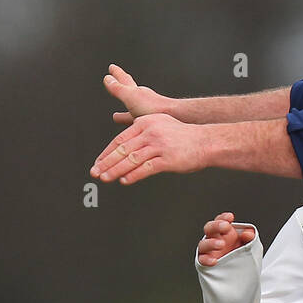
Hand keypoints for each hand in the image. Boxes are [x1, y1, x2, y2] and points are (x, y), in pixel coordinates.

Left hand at [90, 113, 207, 183]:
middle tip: (95, 172)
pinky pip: (146, 169)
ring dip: (115, 170)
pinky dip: (133, 175)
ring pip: (131, 160)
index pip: (120, 139)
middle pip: (122, 149)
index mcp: (146, 122)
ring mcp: (159, 145)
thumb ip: (142, 131)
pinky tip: (125, 180)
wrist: (207, 141)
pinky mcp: (168, 159)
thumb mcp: (161, 124)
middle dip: (106, 163)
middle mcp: (151, 132)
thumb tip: (123, 144)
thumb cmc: (184, 136)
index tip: (98, 162)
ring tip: (106, 178)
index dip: (106, 153)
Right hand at [103, 63, 174, 124]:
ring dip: (125, 111)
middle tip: (114, 84)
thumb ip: (118, 88)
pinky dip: (133, 123)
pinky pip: (139, 121)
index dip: (117, 74)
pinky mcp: (153, 122)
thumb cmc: (154, 107)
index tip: (112, 68)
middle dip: (121, 89)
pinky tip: (134, 129)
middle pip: (129, 92)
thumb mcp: (130, 95)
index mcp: (136, 92)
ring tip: (117, 117)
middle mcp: (143, 100)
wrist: (175, 117)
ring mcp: (149, 111)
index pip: (125, 80)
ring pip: (133, 109)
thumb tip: (107, 78)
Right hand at [197, 213, 254, 265]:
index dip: (223, 218)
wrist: (237, 271)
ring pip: (203, 244)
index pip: (220, 220)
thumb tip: (248, 234)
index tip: (230, 217)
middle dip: (216, 226)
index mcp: (224, 232)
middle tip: (226, 226)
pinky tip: (215, 261)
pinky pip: (202, 260)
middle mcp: (214, 238)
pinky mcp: (205, 261)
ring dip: (211, 243)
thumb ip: (250, 237)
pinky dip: (207, 259)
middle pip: (209, 228)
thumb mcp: (248, 244)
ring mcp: (208, 250)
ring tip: (221, 244)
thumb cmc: (240, 254)